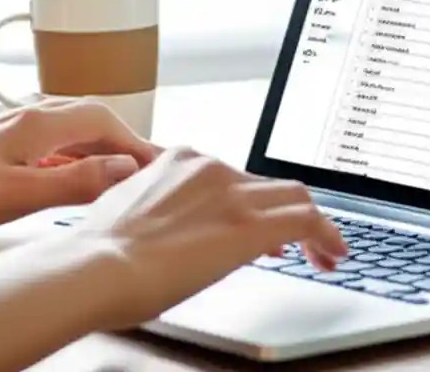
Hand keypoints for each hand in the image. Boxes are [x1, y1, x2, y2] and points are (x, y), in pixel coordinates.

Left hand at [0, 99, 162, 239]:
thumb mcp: (22, 195)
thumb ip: (78, 181)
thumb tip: (124, 168)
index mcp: (36, 123)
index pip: (103, 120)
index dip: (134, 141)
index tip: (156, 164)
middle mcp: (24, 118)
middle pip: (87, 118)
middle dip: (120, 140)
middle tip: (144, 165)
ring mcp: (7, 130)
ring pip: (67, 130)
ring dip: (96, 147)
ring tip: (116, 171)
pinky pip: (46, 144)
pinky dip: (70, 157)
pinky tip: (68, 177)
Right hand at [73, 147, 347, 329]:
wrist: (96, 266)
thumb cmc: (98, 255)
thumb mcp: (129, 215)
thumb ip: (160, 212)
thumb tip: (169, 232)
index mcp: (179, 162)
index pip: (235, 178)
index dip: (255, 203)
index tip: (264, 230)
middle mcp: (211, 167)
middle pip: (270, 185)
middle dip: (290, 214)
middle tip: (303, 245)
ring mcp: (233, 192)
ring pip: (295, 197)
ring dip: (313, 226)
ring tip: (324, 254)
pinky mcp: (252, 224)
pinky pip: (306, 220)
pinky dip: (326, 235)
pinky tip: (333, 254)